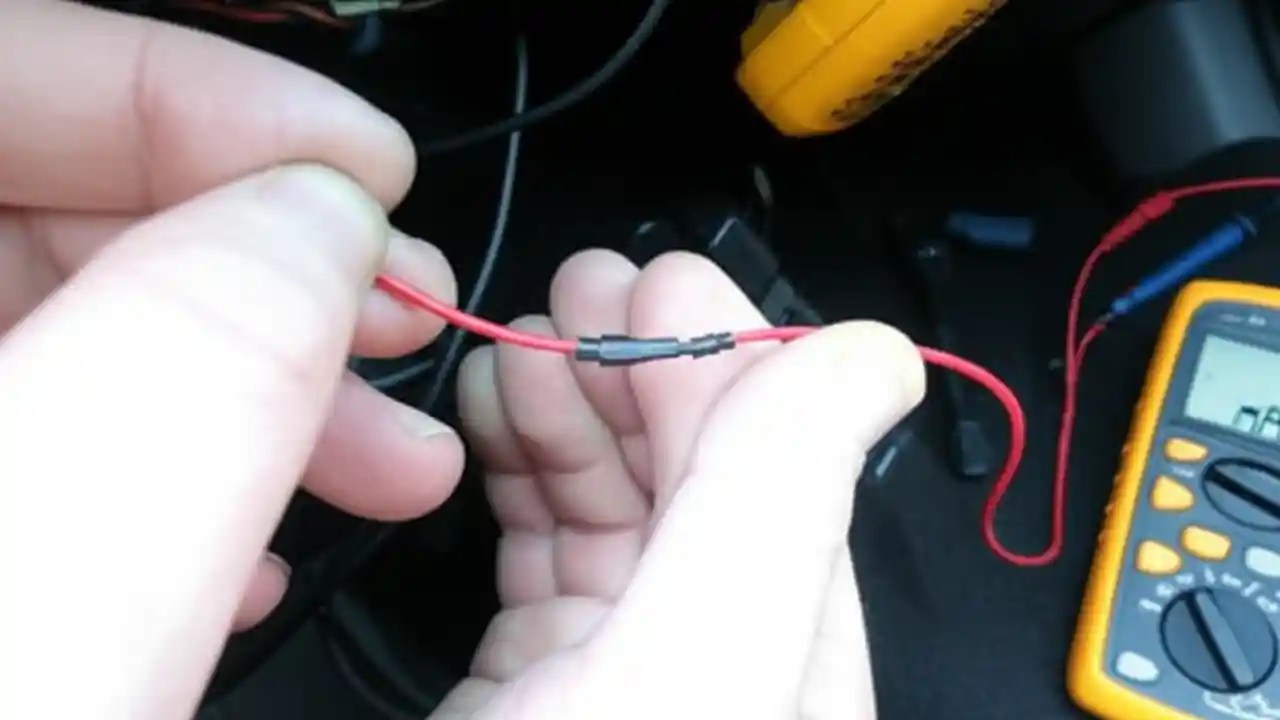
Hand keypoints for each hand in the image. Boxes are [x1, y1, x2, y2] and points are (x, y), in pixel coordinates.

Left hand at [2, 2, 460, 716]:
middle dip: (261, 256)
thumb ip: (184, 377)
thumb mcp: (41, 610)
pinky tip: (263, 545)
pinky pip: (68, 444)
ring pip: (79, 334)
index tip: (361, 169)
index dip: (186, 94)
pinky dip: (189, 477)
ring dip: (260, 384)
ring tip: (393, 460)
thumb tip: (317, 231)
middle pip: (43, 201)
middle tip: (403, 320)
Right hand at [439, 251, 924, 718]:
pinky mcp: (524, 676)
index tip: (651, 288)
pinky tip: (493, 416)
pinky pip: (535, 541)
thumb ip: (772, 506)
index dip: (717, 360)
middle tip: (572, 293)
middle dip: (629, 363)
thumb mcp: (697, 666)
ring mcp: (616, 664)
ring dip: (563, 403)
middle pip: (687, 469)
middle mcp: (711, 655)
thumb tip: (873, 358)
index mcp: (788, 654)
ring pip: (606, 495)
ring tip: (519, 347)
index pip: (781, 467)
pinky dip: (514, 468)